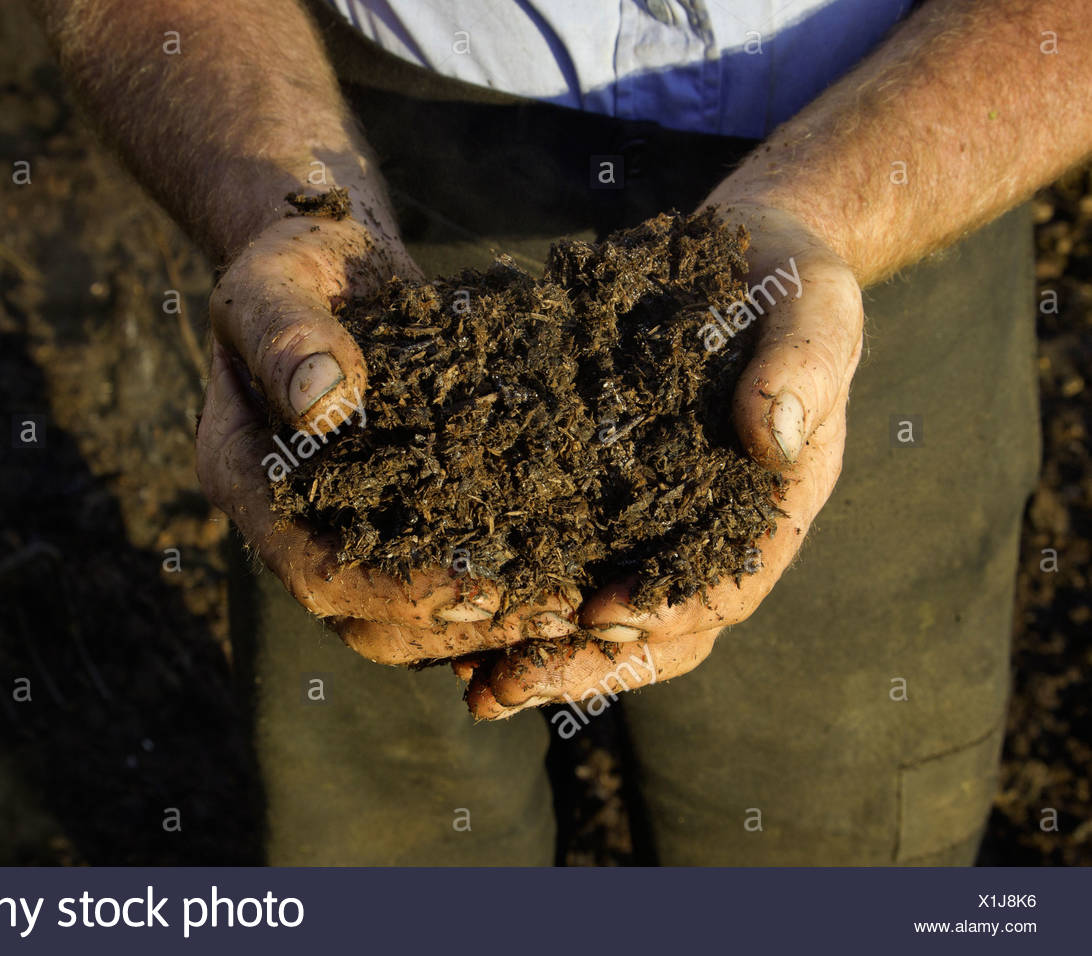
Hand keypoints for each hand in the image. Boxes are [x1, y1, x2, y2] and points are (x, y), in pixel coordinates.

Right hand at [195, 212, 580, 664]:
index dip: (396, 593)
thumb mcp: (275, 282)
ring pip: (410, 618)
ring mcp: (346, 526)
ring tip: (573, 605)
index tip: (482, 587)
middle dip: (458, 625)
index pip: (314, 572)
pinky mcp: (397, 516)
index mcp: (245, 478)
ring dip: (489, 621)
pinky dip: (500, 584)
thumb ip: (287, 335)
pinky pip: (443, 575)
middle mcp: (293, 523)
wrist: (333, 263)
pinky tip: (568, 569)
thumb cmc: (294, 263)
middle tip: (554, 612)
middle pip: (367, 622)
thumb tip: (326, 404)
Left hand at [459, 202, 863, 717]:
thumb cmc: (792, 281)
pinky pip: (564, 563)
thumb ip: (803, 367)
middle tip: (506, 687)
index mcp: (770, 511)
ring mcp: (655, 524)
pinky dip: (519, 600)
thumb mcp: (814, 307)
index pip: (725, 585)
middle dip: (582, 664)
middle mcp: (708, 534)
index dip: (667, 609)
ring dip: (539, 655)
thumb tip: (772, 438)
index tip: (602, 617)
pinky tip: (456, 622)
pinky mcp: (606, 497)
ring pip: (601, 615)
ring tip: (468, 679)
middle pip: (653, 629)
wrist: (751, 253)